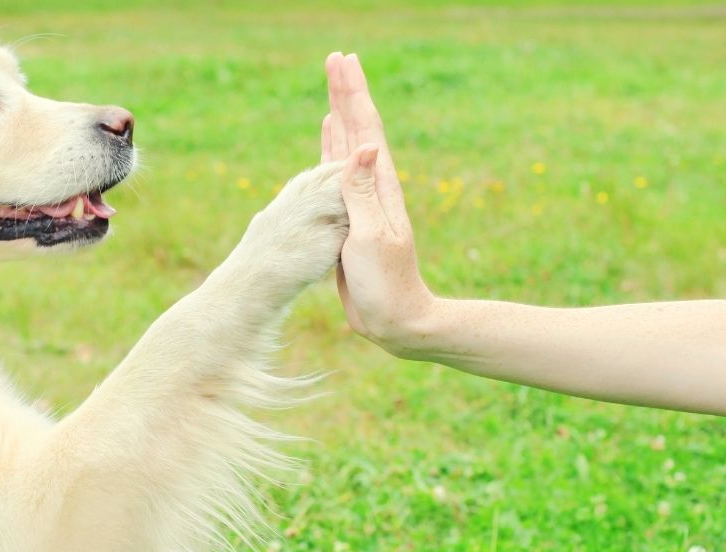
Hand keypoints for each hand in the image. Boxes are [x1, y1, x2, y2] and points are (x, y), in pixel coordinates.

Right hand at [321, 53, 435, 355]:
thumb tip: (364, 147)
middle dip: (347, 92)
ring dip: (340, 113)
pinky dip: (332, 146)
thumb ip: (363, 193)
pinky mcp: (349, 214)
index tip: (343, 61)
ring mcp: (362, 199)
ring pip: (347, 145)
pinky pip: (336, 170)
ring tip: (334, 86)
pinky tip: (329, 134)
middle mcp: (373, 186)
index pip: (365, 129)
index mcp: (380, 187)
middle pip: (358, 128)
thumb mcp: (373, 237)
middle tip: (337, 58)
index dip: (353, 94)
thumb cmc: (386, 284)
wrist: (395, 319)